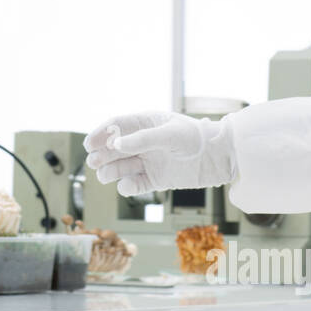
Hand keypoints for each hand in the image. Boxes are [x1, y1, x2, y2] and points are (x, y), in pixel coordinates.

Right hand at [84, 111, 235, 196]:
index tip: (89, 144)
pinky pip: (135, 184)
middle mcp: (144, 142)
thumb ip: (142, 139)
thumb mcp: (170, 134)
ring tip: (105, 175)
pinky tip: (126, 186)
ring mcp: (149, 161)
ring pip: (122, 167)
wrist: (221, 158)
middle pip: (114, 148)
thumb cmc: (197, 138)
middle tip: (94, 162)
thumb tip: (115, 145)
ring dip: (110, 171)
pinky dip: (127, 187)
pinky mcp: (156, 179)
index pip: (116, 126)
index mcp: (146, 123)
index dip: (101, 134)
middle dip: (102, 155)